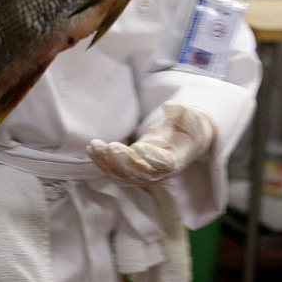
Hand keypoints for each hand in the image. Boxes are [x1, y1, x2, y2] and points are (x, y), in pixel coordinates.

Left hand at [87, 102, 214, 184]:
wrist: (184, 141)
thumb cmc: (187, 127)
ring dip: (108, 162)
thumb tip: (170, 107)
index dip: (152, 158)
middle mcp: (160, 171)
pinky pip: (115, 170)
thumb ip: (181, 112)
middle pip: (141, 172)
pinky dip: (102, 162)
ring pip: (124, 174)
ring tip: (95, 146)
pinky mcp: (133, 169)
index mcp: (177, 158)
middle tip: (111, 147)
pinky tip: (92, 149)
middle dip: (123, 162)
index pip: (165, 163)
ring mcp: (145, 172)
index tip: (139, 147)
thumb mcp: (190, 117)